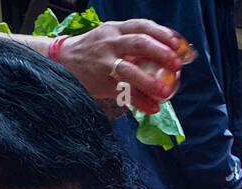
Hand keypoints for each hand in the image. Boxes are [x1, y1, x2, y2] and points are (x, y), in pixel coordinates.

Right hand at [28, 20, 194, 113]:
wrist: (60, 62)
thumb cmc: (93, 53)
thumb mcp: (110, 41)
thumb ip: (134, 46)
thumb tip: (170, 57)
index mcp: (116, 29)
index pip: (143, 26)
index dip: (164, 34)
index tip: (180, 45)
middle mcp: (110, 42)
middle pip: (139, 42)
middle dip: (161, 53)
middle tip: (176, 65)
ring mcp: (103, 62)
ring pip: (129, 69)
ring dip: (150, 82)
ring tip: (165, 92)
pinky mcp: (99, 82)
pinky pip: (122, 92)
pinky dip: (140, 102)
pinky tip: (152, 108)